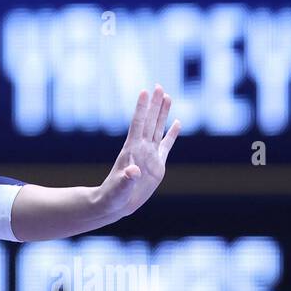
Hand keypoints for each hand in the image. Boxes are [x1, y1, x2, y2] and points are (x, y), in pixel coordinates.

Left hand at [95, 85, 180, 218]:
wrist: (116, 204)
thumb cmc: (113, 196)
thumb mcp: (120, 188)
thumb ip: (127, 179)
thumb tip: (133, 171)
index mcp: (131, 150)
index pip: (138, 124)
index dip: (142, 108)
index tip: (145, 91)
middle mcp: (141, 148)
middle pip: (150, 121)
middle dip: (154, 104)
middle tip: (159, 86)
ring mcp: (150, 155)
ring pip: (158, 129)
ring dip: (162, 113)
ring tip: (167, 96)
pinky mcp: (157, 165)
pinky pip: (166, 145)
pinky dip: (172, 134)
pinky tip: (177, 122)